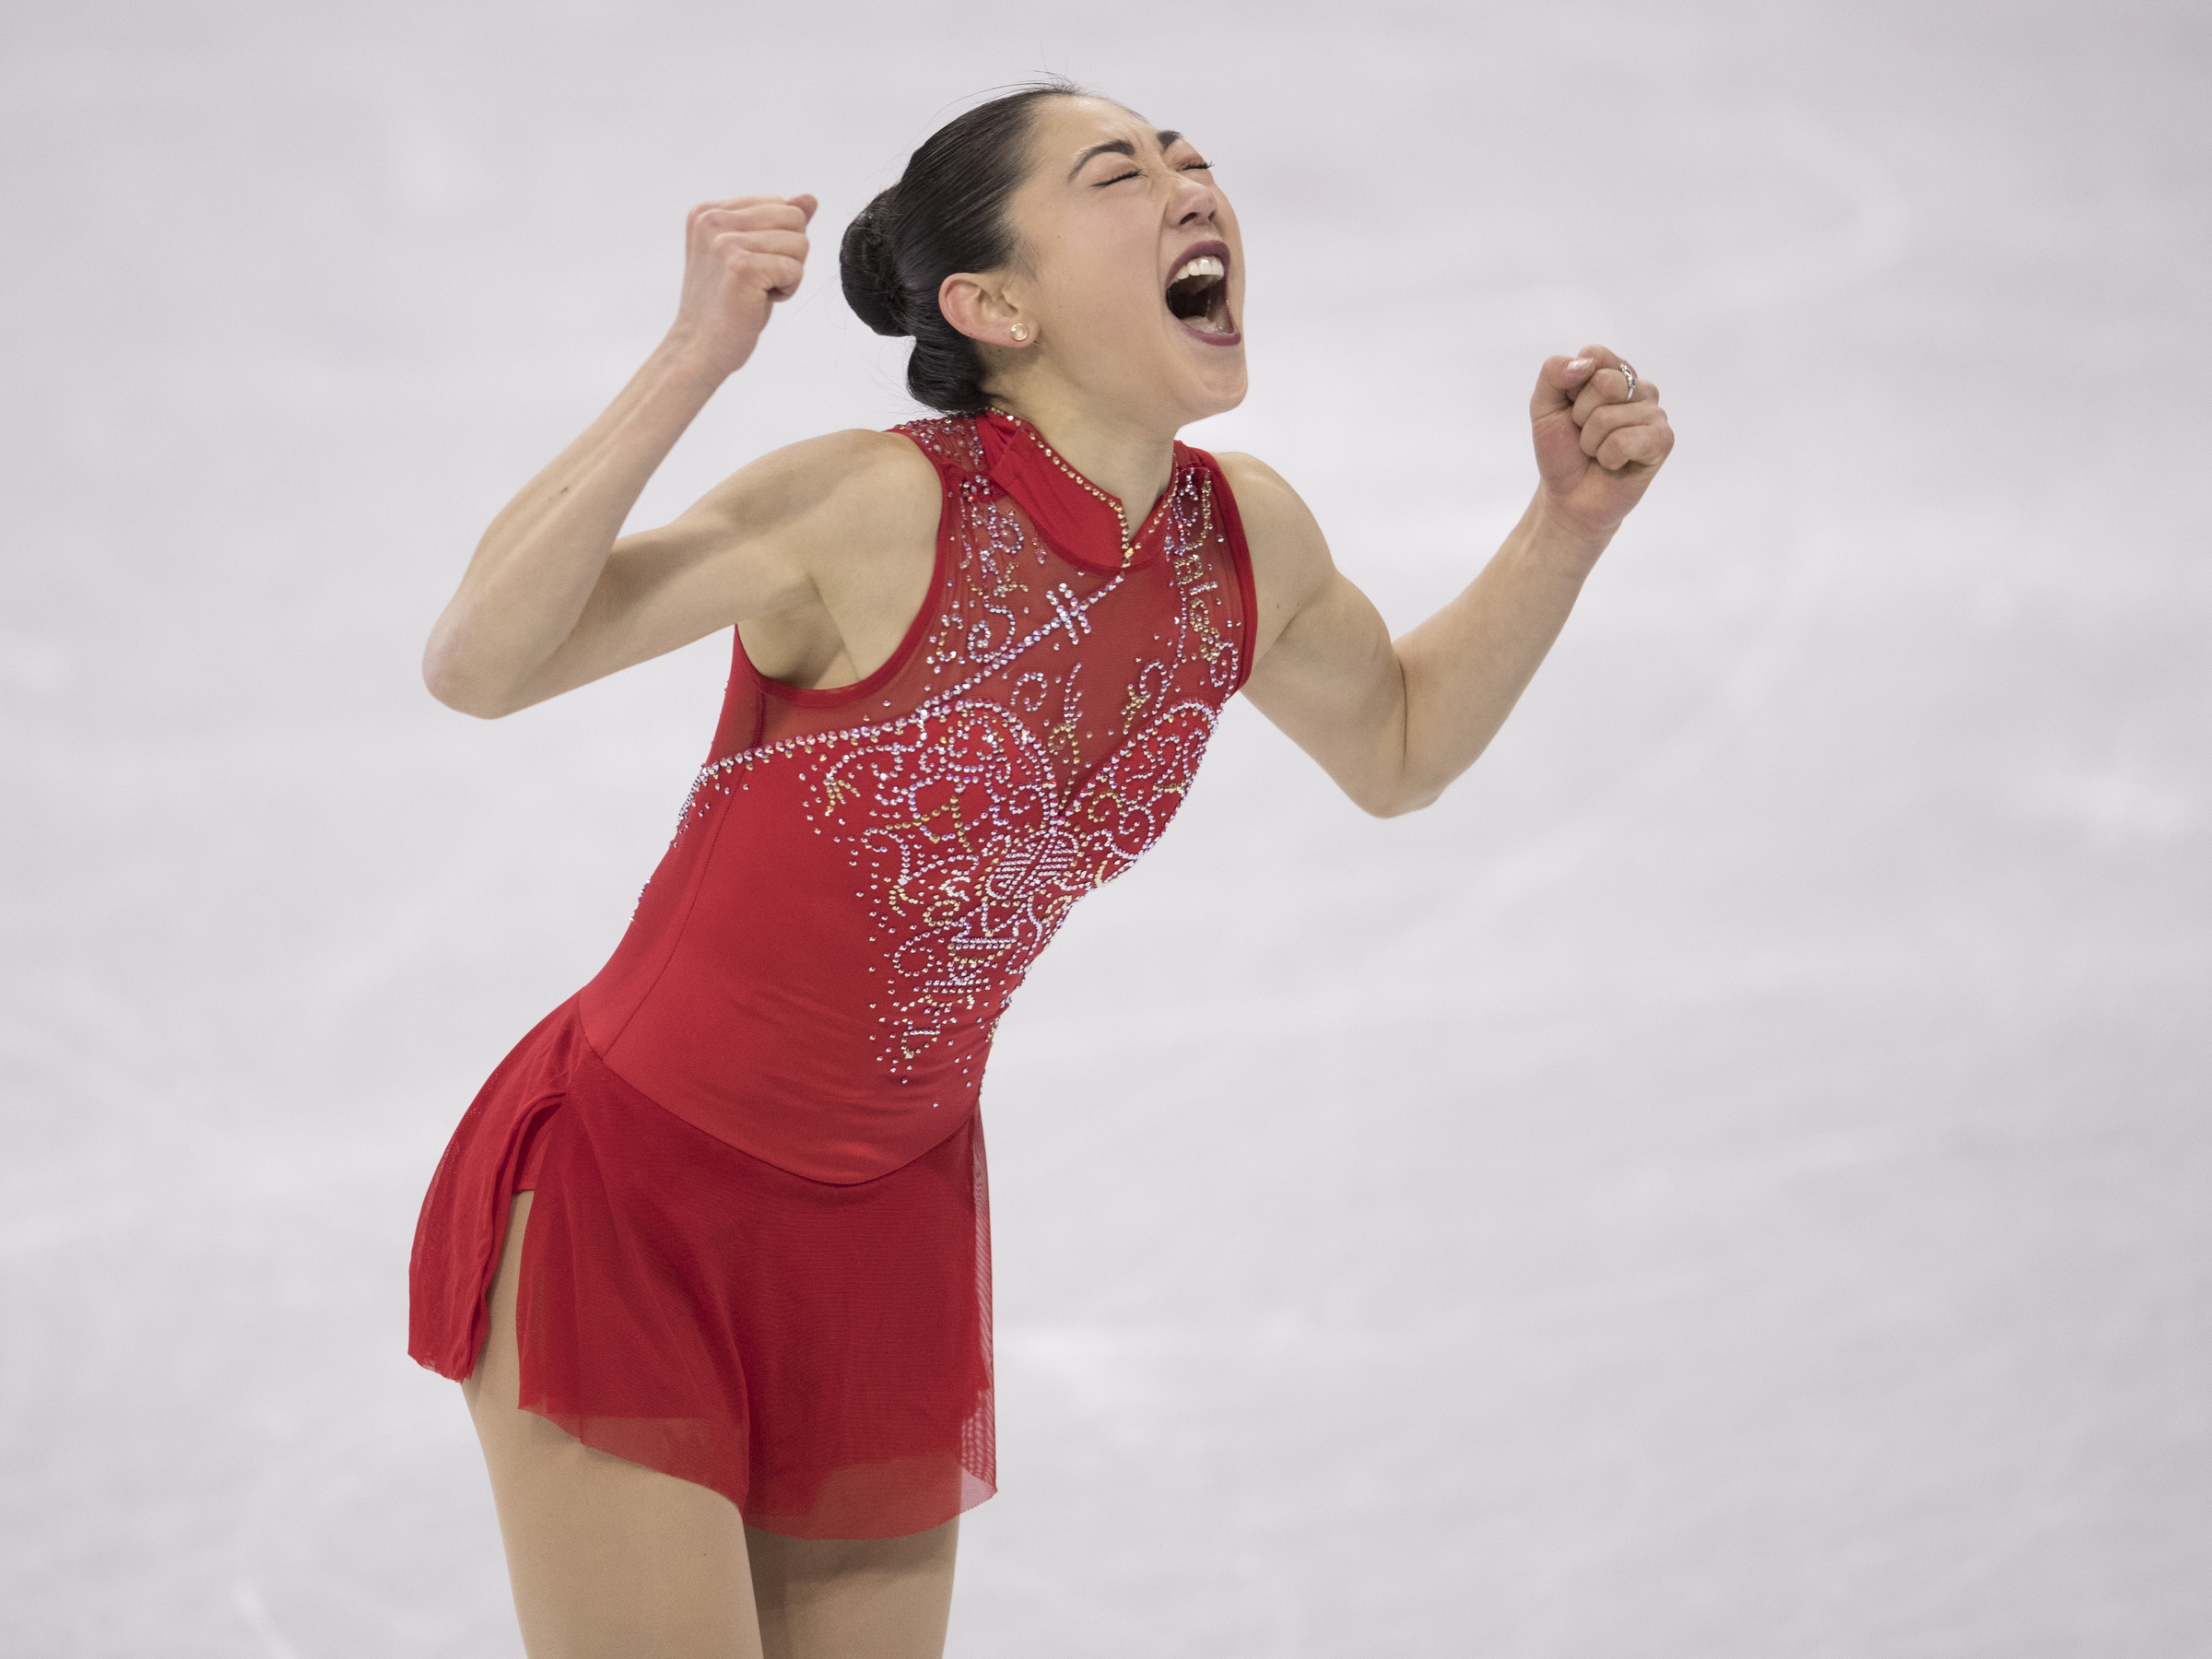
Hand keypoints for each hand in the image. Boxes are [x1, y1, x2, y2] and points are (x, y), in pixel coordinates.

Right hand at [666, 193, 817, 379]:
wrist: (698, 349)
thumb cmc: (725, 305)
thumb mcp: (750, 254)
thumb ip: (777, 224)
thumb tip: (810, 198)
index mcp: (709, 210)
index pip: (780, 204)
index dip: (778, 242)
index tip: (749, 267)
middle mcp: (713, 219)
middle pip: (795, 218)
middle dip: (789, 254)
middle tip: (758, 280)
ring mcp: (725, 242)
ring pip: (800, 243)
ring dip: (788, 274)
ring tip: (756, 291)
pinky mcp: (742, 267)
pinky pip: (796, 269)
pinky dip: (787, 290)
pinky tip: (759, 301)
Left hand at [1529, 345, 1673, 539]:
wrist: (1568, 497)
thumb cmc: (1561, 451)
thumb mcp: (1543, 407)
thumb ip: (1553, 374)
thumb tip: (1585, 363)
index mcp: (1612, 373)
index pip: (1595, 354)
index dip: (1572, 387)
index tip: (1571, 409)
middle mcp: (1638, 388)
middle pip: (1604, 382)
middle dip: (1581, 416)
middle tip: (1584, 434)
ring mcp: (1654, 413)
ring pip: (1609, 417)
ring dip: (1591, 443)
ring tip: (1598, 452)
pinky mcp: (1663, 440)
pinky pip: (1625, 441)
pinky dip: (1607, 457)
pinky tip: (1614, 464)